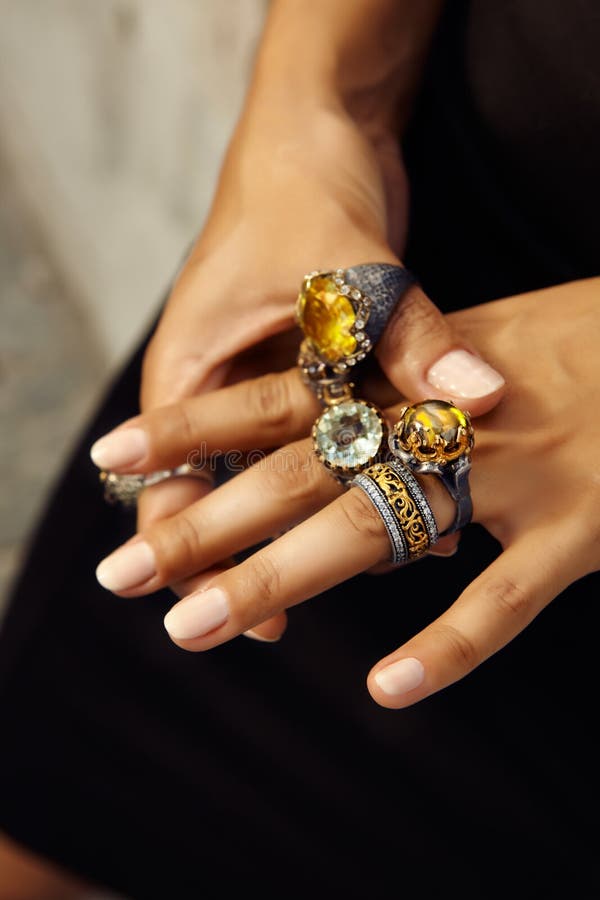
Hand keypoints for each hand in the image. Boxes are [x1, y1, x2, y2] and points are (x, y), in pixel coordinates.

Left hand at [94, 278, 599, 702]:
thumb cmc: (580, 343)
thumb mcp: (474, 350)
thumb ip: (403, 403)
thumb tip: (344, 450)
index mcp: (414, 376)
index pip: (280, 401)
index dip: (196, 427)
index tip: (115, 454)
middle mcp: (443, 420)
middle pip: (300, 474)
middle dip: (206, 525)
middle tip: (124, 577)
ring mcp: (514, 472)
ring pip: (376, 533)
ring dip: (279, 581)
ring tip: (198, 627)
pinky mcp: (583, 527)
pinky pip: (507, 600)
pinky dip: (449, 646)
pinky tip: (389, 688)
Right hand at [95, 87, 504, 612]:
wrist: (317, 132)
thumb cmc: (299, 188)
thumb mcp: (347, 266)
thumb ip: (406, 338)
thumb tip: (474, 397)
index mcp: (195, 370)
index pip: (171, 482)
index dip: (195, 554)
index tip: (231, 610)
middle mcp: (227, 386)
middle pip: (222, 495)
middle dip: (251, 557)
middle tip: (270, 624)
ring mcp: (273, 382)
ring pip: (285, 475)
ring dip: (318, 521)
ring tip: (367, 570)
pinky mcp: (319, 371)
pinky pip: (334, 439)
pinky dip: (365, 471)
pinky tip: (417, 503)